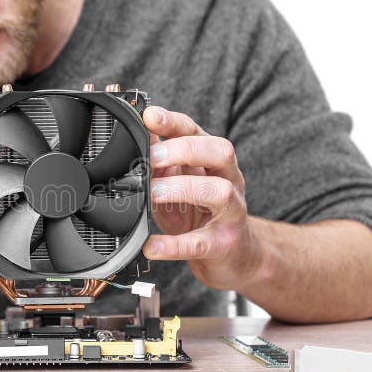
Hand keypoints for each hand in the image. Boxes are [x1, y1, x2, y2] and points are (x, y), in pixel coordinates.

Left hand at [141, 106, 264, 290]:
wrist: (233, 254)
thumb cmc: (200, 213)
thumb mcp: (176, 180)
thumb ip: (158, 159)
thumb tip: (137, 133)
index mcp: (211, 159)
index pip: (196, 131)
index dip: (173, 122)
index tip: (150, 117)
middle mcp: (227, 179)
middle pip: (220, 151)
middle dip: (185, 149)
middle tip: (154, 157)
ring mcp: (231, 211)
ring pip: (220, 191)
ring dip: (183, 188)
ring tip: (154, 194)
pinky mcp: (223, 243)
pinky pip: (201, 242)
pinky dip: (174, 245)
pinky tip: (152, 246)